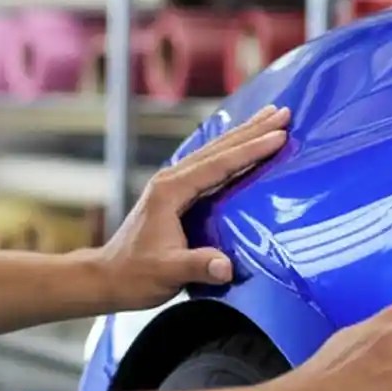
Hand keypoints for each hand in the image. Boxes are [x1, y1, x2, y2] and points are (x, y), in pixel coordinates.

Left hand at [95, 106, 291, 310]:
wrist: (108, 277)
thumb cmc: (136, 275)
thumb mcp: (167, 272)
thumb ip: (197, 266)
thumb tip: (227, 266)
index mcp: (171, 190)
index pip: (219, 164)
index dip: (251, 150)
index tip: (280, 136)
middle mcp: (171, 179)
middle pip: (219, 148)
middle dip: (253, 129)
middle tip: (283, 113)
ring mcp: (172, 183)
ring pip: (215, 151)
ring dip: (244, 134)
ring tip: (270, 116)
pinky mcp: (176, 192)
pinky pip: (210, 163)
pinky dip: (231, 149)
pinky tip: (241, 142)